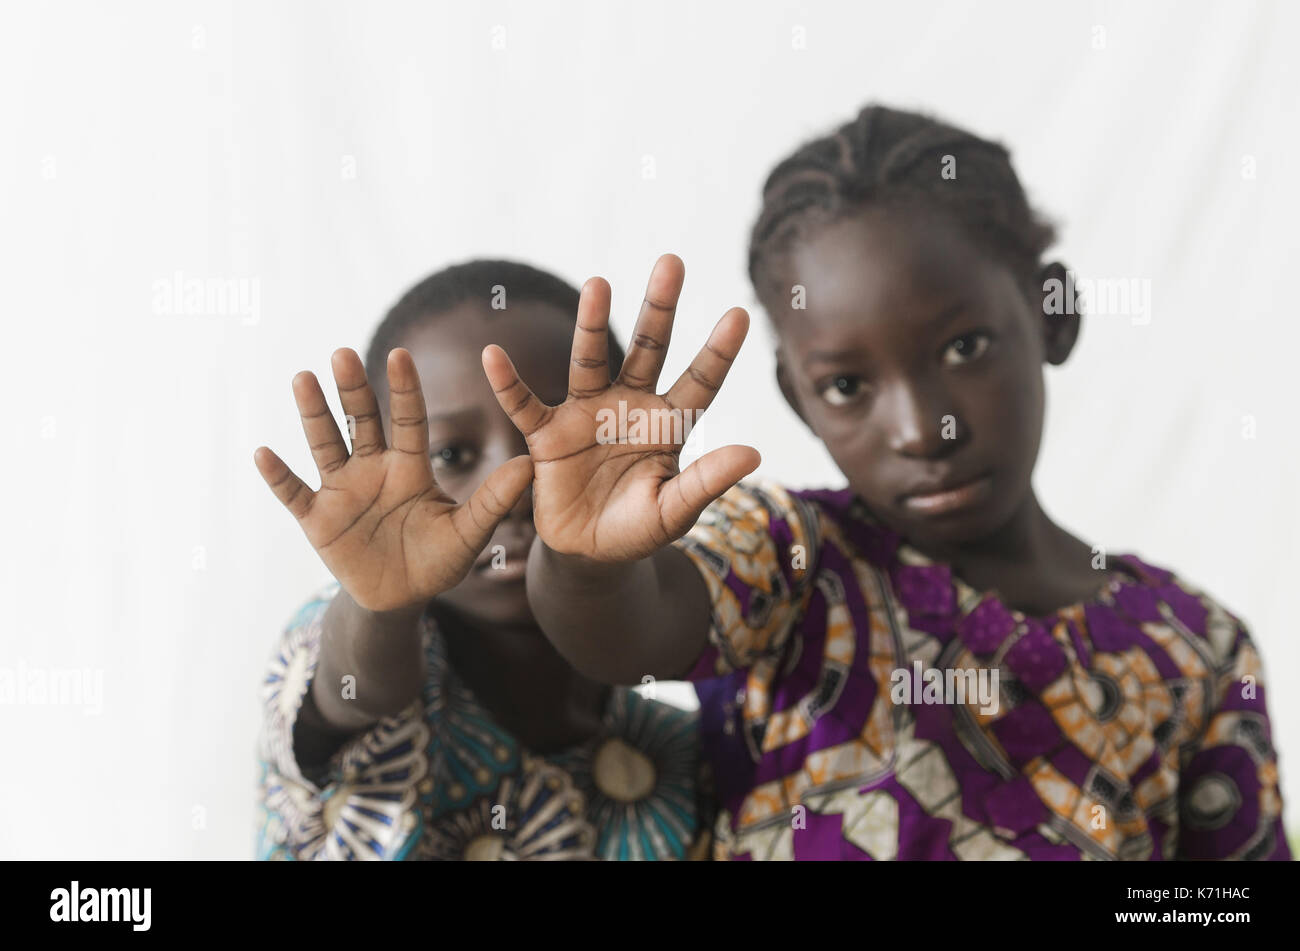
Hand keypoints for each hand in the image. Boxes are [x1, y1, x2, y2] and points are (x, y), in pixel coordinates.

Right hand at [254, 348, 532, 611]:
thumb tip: (530, 464)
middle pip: (361, 422)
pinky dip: (279, 476)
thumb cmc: (438, 561)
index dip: (404, 390)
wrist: (401, 598)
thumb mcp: (468, 533)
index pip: (408, 420)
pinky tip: (263, 452)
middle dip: (353, 389)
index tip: (401, 354)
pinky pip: (295, 494)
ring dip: (313, 415)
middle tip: (343, 353)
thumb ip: (494, 500)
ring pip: (325, 445)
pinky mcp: (318, 520)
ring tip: (303, 379)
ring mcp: (342, 491)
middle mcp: (373, 469)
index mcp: (410, 467)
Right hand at [481, 254, 758, 562]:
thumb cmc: (638, 530)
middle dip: (659, 309)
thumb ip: (707, 482)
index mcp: (667, 424)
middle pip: (648, 349)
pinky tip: (493, 355)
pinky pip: (525, 405)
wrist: (589, 554)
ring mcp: (586, 414)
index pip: (700, 381)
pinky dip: (509, 383)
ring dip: (591, 324)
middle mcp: (629, 407)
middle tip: (672, 262)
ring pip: (590, 361)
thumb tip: (754, 454)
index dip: (718, 351)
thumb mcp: (674, 511)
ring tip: (598, 283)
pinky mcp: (547, 435)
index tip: (739, 314)